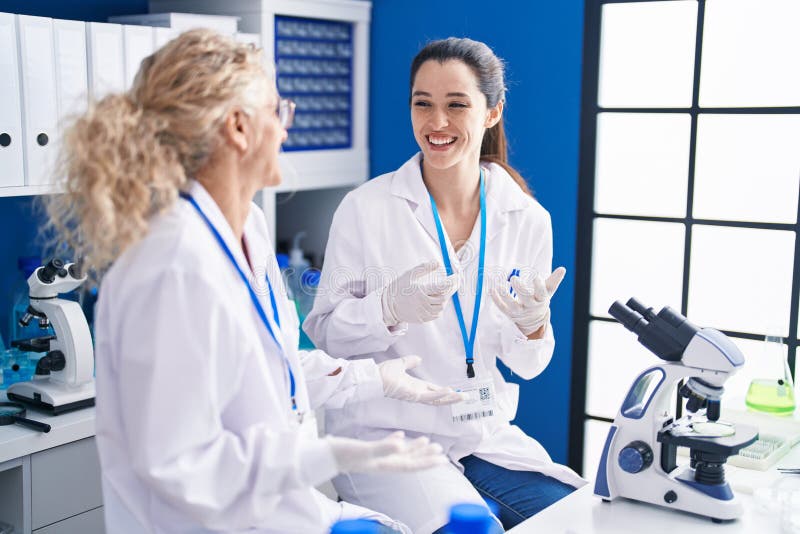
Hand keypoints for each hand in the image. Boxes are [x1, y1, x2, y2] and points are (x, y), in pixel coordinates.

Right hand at [327, 431, 446, 473]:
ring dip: (415, 449)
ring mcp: (376, 457)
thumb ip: (383, 447)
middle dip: (425, 456)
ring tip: (428, 442)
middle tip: (441, 451)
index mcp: (385, 464)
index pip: (411, 465)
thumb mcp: (364, 450)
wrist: (324, 455)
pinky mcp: (369, 450)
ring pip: (401, 454)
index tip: (442, 460)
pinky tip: (400, 435)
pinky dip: (397, 441)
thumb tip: (402, 444)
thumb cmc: (343, 454)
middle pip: (409, 461)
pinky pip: (388, 447)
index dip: (427, 462)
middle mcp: (383, 463)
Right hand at [379, 261, 458, 325]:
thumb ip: (424, 268)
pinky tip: (440, 300)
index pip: (441, 287)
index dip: (451, 281)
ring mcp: (423, 312)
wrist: (388, 305)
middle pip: (444, 297)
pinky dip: (440, 307)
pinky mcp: (422, 319)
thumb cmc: (399, 287)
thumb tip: (437, 263)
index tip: (456, 275)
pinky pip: (436, 314)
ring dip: (446, 298)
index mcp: (420, 291)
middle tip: (457, 281)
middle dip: (453, 289)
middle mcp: (423, 303)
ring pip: (441, 306)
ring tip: (448, 290)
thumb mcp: (410, 274)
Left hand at [379, 356, 464, 404]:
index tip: (456, 391)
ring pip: (437, 400)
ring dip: (450, 399)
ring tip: (462, 397)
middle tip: (466, 397)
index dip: (445, 392)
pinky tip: (449, 391)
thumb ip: (410, 362)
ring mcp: (415, 396)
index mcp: (415, 387)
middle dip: (452, 398)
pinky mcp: (412, 395)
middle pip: (438, 398)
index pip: (434, 390)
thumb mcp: (400, 364)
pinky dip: (439, 394)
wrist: (373, 377)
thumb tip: (419, 359)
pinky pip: (429, 396)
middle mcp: (417, 393)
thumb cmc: (383, 373)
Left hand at [491, 267, 565, 335]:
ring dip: (504, 294)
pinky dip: (496, 299)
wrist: (533, 319)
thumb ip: (554, 280)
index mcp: (541, 299)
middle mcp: (530, 306)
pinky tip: (491, 289)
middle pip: (526, 299)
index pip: (541, 294)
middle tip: (514, 278)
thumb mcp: (548, 291)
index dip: (539, 286)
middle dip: (520, 289)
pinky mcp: (509, 313)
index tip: (535, 276)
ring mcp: (519, 311)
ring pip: (511, 304)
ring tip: (499, 284)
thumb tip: (563, 268)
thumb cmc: (540, 299)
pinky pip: (501, 307)